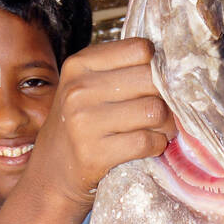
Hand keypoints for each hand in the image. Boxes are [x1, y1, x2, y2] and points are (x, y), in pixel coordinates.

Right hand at [28, 38, 175, 211]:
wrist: (52, 173)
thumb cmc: (80, 126)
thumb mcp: (87, 87)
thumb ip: (120, 71)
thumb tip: (171, 66)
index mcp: (79, 64)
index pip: (140, 49)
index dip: (156, 67)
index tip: (156, 84)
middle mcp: (79, 90)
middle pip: (151, 79)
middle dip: (166, 97)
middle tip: (165, 111)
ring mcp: (84, 122)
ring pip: (154, 111)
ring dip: (166, 124)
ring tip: (160, 130)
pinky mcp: (94, 154)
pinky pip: (146, 142)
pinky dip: (157, 145)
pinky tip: (150, 147)